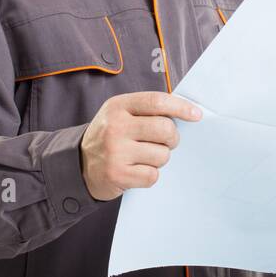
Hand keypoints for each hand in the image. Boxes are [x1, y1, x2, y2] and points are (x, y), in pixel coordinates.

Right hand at [79, 91, 202, 200]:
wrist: (78, 166)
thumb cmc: (110, 137)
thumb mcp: (120, 114)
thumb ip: (147, 110)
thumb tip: (187, 112)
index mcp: (118, 106)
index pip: (157, 101)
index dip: (181, 107)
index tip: (196, 115)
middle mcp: (115, 126)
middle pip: (165, 129)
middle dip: (172, 138)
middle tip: (165, 142)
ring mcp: (115, 151)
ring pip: (162, 155)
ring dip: (159, 159)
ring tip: (144, 157)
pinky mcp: (117, 174)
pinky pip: (153, 175)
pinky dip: (150, 175)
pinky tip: (136, 170)